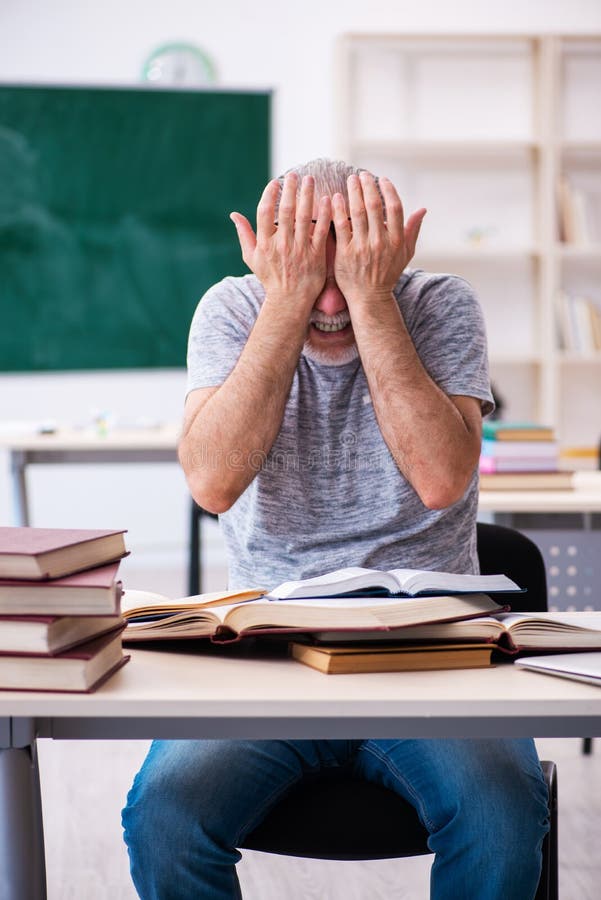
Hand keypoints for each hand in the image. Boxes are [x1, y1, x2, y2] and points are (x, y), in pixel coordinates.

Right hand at [230, 173, 331, 307]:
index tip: (276, 183)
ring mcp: (299, 250)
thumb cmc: (270, 278)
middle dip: (291, 189)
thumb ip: (244, 235)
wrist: (289, 301)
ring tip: (310, 180)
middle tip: (295, 174)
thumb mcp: (251, 258)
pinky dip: (324, 214)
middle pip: (285, 210)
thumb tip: (234, 215)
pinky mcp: (315, 255)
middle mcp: (281, 245)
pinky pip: (321, 230)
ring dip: (307, 195)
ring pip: (304, 216)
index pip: (264, 213)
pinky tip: (327, 199)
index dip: (269, 195)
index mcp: (264, 244)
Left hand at [332, 172, 425, 304]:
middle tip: (362, 174)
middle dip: (368, 186)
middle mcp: (380, 243)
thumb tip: (423, 209)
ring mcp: (362, 248)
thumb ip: (412, 231)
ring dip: (354, 192)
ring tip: (350, 180)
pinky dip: (338, 209)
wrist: (369, 297)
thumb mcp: (406, 254)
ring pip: (357, 213)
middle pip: (374, 207)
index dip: (388, 190)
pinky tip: (337, 197)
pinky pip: (341, 226)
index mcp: (396, 241)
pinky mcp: (345, 253)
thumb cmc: (387, 274)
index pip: (395, 208)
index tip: (381, 179)